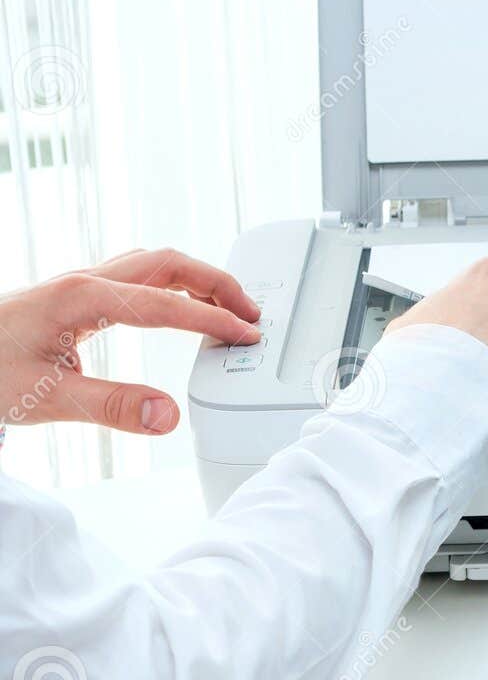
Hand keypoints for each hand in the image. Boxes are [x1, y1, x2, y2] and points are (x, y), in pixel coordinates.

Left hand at [0, 249, 260, 434]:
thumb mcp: (44, 398)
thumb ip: (112, 407)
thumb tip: (168, 415)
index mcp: (82, 299)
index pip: (166, 304)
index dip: (211, 321)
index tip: (244, 337)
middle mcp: (84, 282)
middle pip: (168, 264)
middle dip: (217, 284)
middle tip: (251, 314)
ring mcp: (79, 286)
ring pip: (153, 265)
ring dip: (197, 280)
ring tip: (228, 308)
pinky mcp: (75, 298)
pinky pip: (137, 278)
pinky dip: (172, 287)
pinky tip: (178, 311)